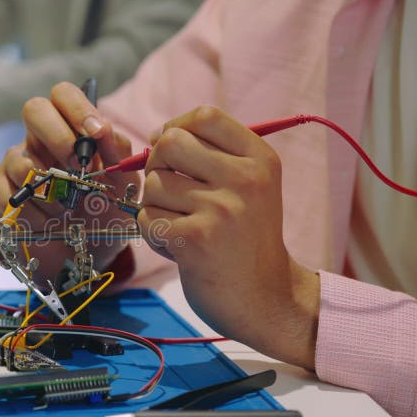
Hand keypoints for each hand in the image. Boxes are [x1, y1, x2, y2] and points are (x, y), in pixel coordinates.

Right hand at [0, 82, 139, 284]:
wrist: (86, 253)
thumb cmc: (104, 212)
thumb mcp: (123, 183)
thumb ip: (117, 153)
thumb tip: (102, 128)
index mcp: (70, 129)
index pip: (64, 95)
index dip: (77, 108)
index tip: (94, 133)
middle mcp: (39, 140)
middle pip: (34, 109)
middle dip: (57, 136)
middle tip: (76, 166)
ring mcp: (15, 164)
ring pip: (20, 158)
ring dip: (50, 188)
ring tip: (68, 208)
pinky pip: (7, 192)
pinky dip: (33, 212)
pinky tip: (48, 222)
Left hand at [137, 106, 319, 368]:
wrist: (268, 299)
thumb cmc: (246, 240)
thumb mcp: (250, 187)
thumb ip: (213, 156)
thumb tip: (156, 136)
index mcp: (260, 159)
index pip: (205, 116)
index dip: (176, 127)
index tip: (172, 152)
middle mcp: (245, 179)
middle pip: (170, 143)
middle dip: (157, 166)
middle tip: (170, 193)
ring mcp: (221, 208)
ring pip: (153, 184)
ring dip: (156, 207)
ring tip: (182, 226)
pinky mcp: (197, 239)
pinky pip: (148, 218)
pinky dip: (154, 234)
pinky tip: (178, 246)